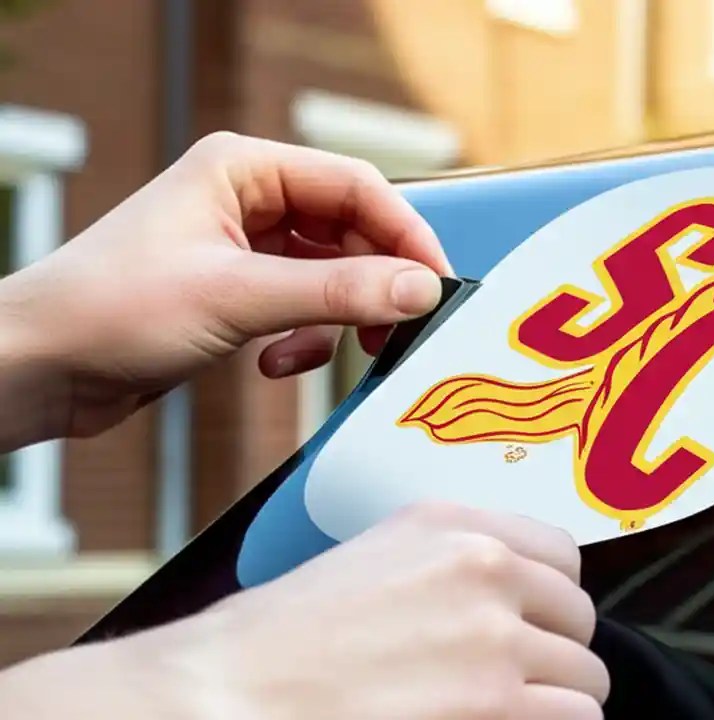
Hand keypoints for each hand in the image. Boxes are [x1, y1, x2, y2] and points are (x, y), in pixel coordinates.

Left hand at [0, 131, 452, 446]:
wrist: (39, 368)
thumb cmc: (107, 309)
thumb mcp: (236, 297)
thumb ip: (336, 292)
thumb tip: (419, 288)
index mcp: (243, 169)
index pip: (356, 187)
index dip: (404, 235)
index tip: (435, 283)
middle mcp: (247, 200)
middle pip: (351, 232)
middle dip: (376, 283)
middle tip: (397, 328)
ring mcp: (243, 248)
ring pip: (332, 274)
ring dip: (339, 317)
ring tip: (337, 351)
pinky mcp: (237, 293)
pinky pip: (304, 307)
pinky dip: (305, 337)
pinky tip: (274, 362)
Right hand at [0, 502, 608, 718]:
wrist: (227, 697)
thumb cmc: (274, 644)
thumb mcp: (370, 563)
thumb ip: (448, 565)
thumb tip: (509, 600)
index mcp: (451, 525)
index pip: (562, 555)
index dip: (550, 600)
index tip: (536, 625)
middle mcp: (484, 570)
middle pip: (578, 620)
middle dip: (553, 656)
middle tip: (517, 685)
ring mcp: (495, 640)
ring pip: (586, 680)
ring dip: (558, 704)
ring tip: (510, 716)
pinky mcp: (497, 706)